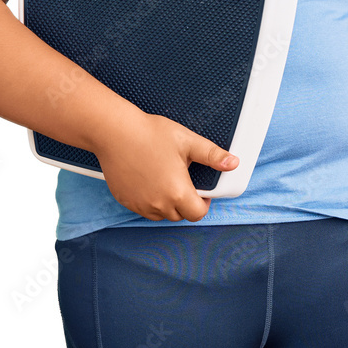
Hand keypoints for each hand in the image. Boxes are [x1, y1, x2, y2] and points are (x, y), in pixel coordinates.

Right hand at [93, 110, 238, 221]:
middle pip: (180, 215)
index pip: (198, 214)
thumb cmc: (150, 133)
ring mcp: (140, 204)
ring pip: (161, 214)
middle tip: (182, 178)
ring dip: (167, 203)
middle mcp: (158, 204)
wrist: (115, 132)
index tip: (201, 191)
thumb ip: (212, 155)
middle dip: (185, 202)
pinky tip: (148, 179)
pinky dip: (149, 200)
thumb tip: (233, 163)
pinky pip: (143, 208)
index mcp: (177, 191)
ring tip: (165, 177)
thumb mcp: (187, 141)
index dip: (204, 203)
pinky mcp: (126, 201)